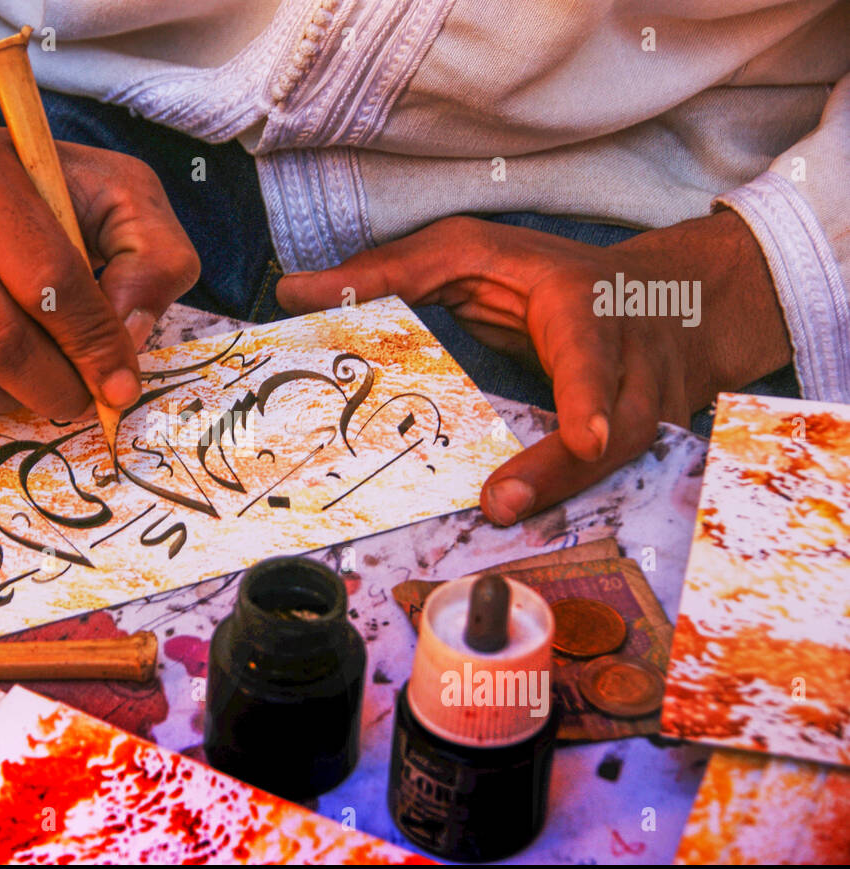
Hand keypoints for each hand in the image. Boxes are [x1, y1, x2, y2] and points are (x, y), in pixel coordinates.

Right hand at [0, 124, 197, 418]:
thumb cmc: (34, 187)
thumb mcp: (114, 190)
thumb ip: (152, 252)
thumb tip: (131, 333)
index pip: (47, 280)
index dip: (95, 342)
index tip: (123, 380)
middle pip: (1, 341)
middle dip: (63, 384)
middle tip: (94, 394)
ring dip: (26, 400)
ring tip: (55, 382)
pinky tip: (10, 376)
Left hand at [277, 211, 791, 524]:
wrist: (674, 300)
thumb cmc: (551, 274)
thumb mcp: (475, 252)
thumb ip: (392, 271)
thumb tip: (295, 292)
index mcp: (587, 309)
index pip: (591, 353)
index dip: (590, 399)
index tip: (587, 440)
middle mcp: (627, 365)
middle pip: (614, 424)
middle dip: (561, 468)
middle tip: (503, 505)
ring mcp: (644, 410)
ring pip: (616, 461)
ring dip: (558, 492)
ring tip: (501, 514)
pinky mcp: (637, 445)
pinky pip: (604, 480)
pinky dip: (560, 497)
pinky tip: (517, 515)